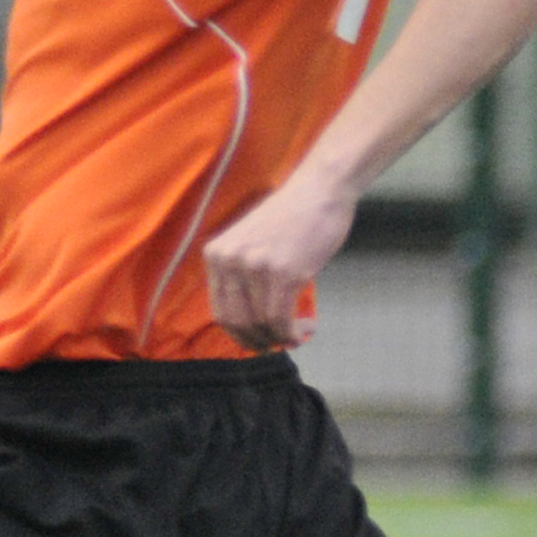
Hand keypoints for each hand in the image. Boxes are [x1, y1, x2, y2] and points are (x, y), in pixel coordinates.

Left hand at [201, 169, 354, 350]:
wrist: (319, 191)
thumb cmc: (291, 217)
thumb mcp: (249, 243)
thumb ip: (241, 276)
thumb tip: (248, 322)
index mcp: (216, 254)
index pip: (221, 311)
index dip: (240, 334)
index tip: (257, 340)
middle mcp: (230, 261)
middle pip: (238, 322)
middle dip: (258, 341)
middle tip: (277, 344)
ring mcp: (256, 267)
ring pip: (262, 324)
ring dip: (281, 337)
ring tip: (297, 334)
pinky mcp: (284, 273)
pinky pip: (281, 319)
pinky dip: (292, 333)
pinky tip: (304, 330)